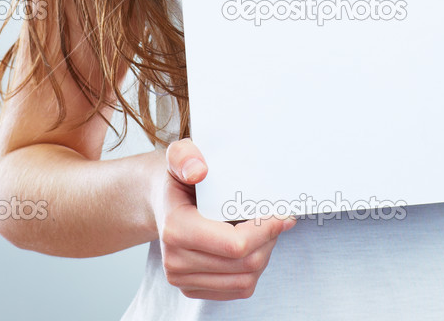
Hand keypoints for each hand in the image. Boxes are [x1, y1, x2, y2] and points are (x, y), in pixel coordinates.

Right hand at [157, 138, 295, 300]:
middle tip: (278, 219)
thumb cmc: (177, 177)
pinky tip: (251, 246)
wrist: (161, 201)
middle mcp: (175, 261)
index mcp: (176, 228)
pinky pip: (237, 289)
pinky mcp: (192, 288)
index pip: (234, 245)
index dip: (265, 231)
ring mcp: (182, 279)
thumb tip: (199, 171)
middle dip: (269, 241)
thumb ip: (186, 156)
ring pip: (244, 280)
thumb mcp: (179, 154)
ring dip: (264, 255)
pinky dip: (252, 269)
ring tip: (265, 231)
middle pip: (244, 264)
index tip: (282, 214)